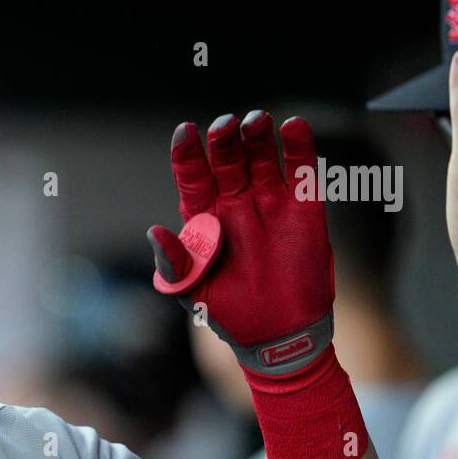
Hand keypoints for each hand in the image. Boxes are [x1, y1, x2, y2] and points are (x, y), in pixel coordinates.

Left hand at [148, 111, 333, 375]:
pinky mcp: (304, 212)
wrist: (277, 338)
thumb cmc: (228, 314)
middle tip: (225, 125)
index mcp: (204, 219)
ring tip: (256, 120)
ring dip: (259, 137)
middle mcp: (236, 205)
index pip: (193, 177)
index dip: (188, 153)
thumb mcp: (192, 292)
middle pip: (227, 161)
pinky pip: (302, 174)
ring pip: (262, 160)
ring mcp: (270, 205)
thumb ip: (175, 262)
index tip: (185, 132)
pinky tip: (294, 126)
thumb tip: (152, 232)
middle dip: (224, 141)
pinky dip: (300, 149)